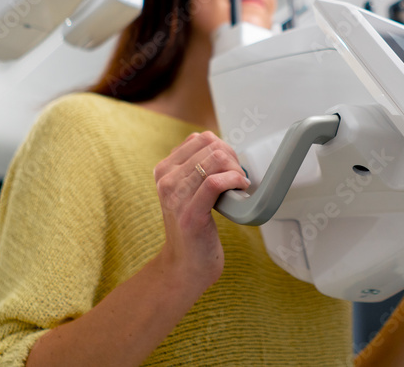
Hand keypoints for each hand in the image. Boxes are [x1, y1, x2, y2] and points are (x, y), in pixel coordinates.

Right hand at [152, 131, 249, 294]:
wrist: (185, 266)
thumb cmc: (192, 228)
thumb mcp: (187, 191)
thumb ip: (197, 168)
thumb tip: (222, 149)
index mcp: (164, 170)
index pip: (200, 138)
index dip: (223, 148)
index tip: (230, 167)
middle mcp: (166, 180)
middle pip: (211, 146)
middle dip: (232, 158)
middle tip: (238, 178)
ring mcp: (176, 197)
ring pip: (215, 159)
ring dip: (236, 169)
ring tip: (239, 184)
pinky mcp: (191, 214)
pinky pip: (215, 182)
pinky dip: (234, 180)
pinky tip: (240, 188)